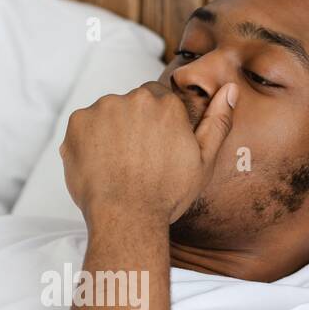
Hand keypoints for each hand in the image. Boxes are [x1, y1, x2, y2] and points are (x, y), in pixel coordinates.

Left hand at [59, 81, 235, 224]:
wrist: (127, 219)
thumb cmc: (166, 195)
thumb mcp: (204, 162)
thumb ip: (218, 122)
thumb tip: (230, 90)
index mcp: (165, 104)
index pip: (156, 100)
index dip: (154, 126)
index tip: (152, 149)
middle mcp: (135, 99)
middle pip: (131, 105)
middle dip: (132, 126)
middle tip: (134, 161)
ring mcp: (103, 109)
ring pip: (106, 114)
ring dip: (109, 132)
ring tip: (116, 165)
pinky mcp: (78, 122)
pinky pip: (82, 126)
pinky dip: (87, 142)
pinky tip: (98, 165)